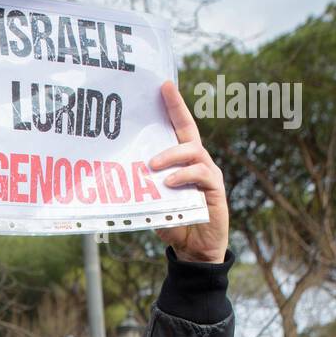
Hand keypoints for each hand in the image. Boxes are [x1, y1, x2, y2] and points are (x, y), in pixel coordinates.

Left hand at [149, 81, 228, 263]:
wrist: (194, 251)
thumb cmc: (174, 224)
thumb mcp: (154, 203)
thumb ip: (145, 187)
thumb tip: (120, 174)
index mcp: (183, 161)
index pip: (179, 127)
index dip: (173, 106)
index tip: (163, 85)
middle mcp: (198, 161)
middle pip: (189, 130)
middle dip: (176, 112)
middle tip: (159, 100)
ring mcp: (208, 174)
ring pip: (193, 151)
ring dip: (171, 156)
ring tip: (152, 166)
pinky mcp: (215, 189)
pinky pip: (201, 174)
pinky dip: (183, 176)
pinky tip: (169, 183)